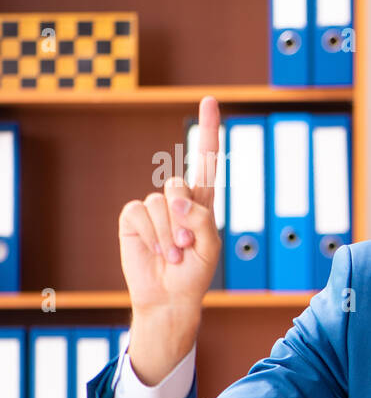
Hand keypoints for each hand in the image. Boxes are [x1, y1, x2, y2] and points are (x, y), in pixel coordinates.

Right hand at [119, 96, 222, 316]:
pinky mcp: (132, 218)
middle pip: (178, 183)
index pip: (206, 160)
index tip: (209, 100)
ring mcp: (154, 207)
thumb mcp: (210, 248)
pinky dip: (151, 235)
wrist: (169, 297)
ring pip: (160, 203)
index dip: (208, 130)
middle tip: (187, 246)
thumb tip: (176, 199)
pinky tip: (156, 251)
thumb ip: (201, 220)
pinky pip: (139, 212)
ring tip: (174, 255)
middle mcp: (177, 199)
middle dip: (184, 217)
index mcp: (202, 202)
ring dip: (169, 234)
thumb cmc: (195, 274)